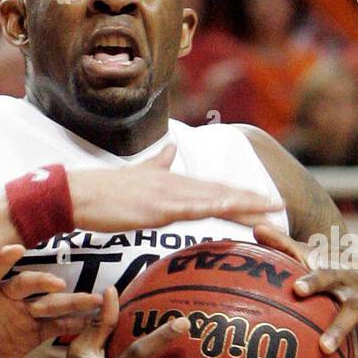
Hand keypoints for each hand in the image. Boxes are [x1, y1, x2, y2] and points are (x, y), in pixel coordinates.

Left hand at [0, 245, 100, 357]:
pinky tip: (93, 320)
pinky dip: (72, 323)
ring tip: (92, 300)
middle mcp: (2, 297)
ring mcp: (19, 313)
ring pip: (47, 302)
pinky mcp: (30, 332)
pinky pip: (54, 325)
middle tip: (56, 285)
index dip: (1, 259)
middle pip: (25, 283)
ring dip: (67, 300)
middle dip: (41, 282)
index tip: (15, 250)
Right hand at [70, 143, 284, 233]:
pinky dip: (217, 208)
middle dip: (251, 199)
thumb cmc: (102, 191)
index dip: (238, 193)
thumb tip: (170, 148)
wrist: (79, 193)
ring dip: (244, 204)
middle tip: (279, 206)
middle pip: (220, 192)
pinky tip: (234, 209)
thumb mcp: (136, 175)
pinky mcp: (158, 208)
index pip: (211, 188)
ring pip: (214, 199)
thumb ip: (157, 162)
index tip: (261, 200)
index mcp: (170, 180)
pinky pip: (194, 208)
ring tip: (270, 210)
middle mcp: (175, 184)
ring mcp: (168, 195)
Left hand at [253, 223, 357, 357]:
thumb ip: (286, 247)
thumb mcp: (316, 263)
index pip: (329, 275)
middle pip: (354, 313)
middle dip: (341, 330)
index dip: (315, 280)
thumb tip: (255, 225)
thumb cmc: (335, 284)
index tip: (298, 289)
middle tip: (323, 348)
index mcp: (345, 278)